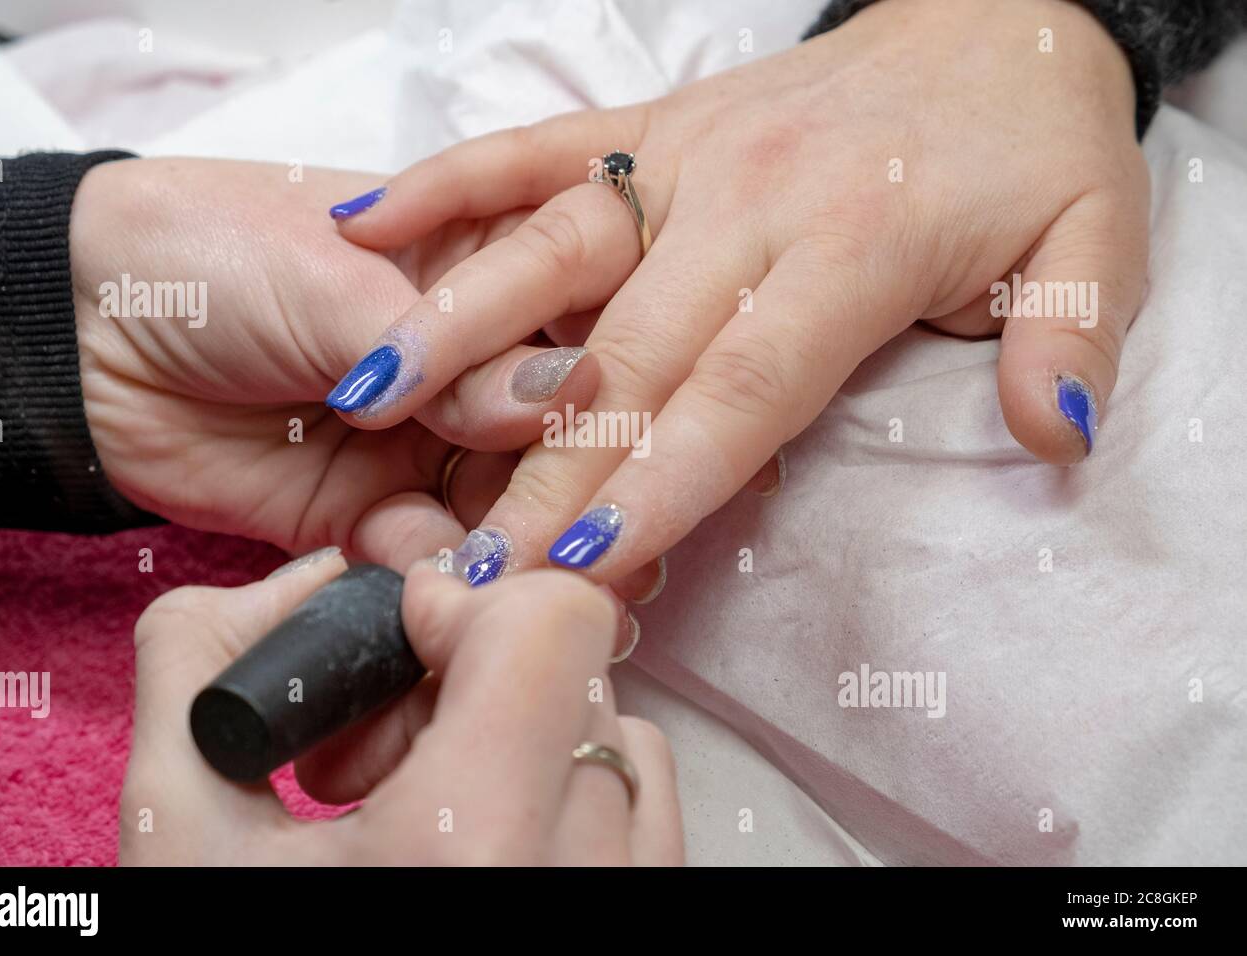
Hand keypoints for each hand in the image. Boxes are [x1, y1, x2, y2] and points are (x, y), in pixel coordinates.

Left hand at [70, 158, 599, 557]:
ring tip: (540, 586)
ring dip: (518, 551)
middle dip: (573, 493)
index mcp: (485, 276)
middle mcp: (470, 369)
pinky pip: (423, 557)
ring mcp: (424, 447)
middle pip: (551, 441)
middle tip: (610, 548)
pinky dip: (437, 580)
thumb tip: (570, 393)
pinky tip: (451, 595)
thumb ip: (453, 352)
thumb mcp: (343, 283)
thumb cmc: (214, 250)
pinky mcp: (368, 516)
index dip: (610, 392)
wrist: (81, 326)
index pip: (578, 333)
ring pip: (499, 510)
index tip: (634, 444)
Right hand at [119, 552, 682, 864]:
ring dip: (525, 732)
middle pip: (577, 668)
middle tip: (389, 755)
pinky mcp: (652, 916)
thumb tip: (309, 578)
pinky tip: (488, 848)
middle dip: (475, 675)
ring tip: (435, 813)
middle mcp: (579, 883)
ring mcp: (629, 905)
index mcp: (469, 852)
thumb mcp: (177, 835)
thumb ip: (203, 661)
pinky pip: (644, 800)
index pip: (556, 624)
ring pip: (616, 728)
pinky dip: (570, 791)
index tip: (398, 646)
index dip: (466, 605)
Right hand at [329, 0, 1147, 582]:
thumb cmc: (1027, 143)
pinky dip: (449, 183)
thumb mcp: (1092, 238)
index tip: (587, 561)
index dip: (663, 480)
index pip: (742, 387)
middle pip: (627, 350)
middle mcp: (749, 200)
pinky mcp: (649, 121)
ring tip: (366, 398)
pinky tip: (367, 227)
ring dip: (457, 324)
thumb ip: (1068, 337)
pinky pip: (533, 148)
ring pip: (551, 244)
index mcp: (854, 244)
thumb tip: (1053, 436)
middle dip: (542, 462)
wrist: (987, 20)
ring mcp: (684, 153)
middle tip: (468, 553)